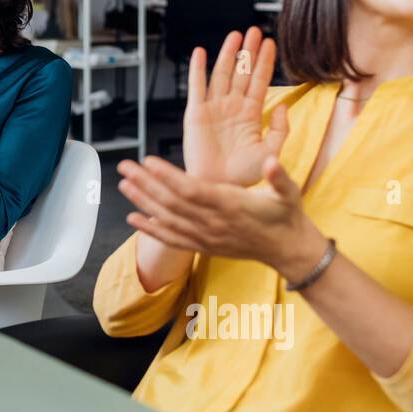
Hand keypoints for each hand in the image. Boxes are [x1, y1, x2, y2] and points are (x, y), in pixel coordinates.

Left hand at [118, 153, 327, 280]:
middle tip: (125, 166)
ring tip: (123, 185)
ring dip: (143, 202)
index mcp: (230, 205)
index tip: (148, 161)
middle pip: (172, 203)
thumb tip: (272, 161)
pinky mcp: (203, 247)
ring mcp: (206, 237)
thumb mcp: (289, 192)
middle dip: (145, 183)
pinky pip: (172, 239)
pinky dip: (151, 230)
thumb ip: (279, 177)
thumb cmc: (286, 215)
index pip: (191, 190)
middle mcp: (213, 223)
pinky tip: (132, 219)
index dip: (168, 176)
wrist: (288, 250)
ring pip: (167, 219)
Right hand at [183, 26, 287, 185]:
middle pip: (241, 72)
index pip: (259, 81)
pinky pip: (197, 87)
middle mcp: (232, 107)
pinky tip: (201, 53)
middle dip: (248, 52)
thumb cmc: (243, 175)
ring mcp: (214, 108)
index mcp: (250, 114)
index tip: (270, 43)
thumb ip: (280, 129)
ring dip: (227, 54)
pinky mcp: (196, 114)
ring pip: (221, 74)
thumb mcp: (271, 151)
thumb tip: (283, 106)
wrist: (219, 187)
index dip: (265, 62)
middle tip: (254, 31)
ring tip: (235, 36)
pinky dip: (197, 70)